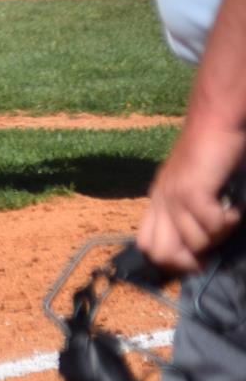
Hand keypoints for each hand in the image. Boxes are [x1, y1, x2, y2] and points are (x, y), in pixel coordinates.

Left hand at [137, 121, 245, 273]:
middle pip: (160, 253)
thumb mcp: (190, 184)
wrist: (214, 121)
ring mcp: (174, 196)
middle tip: (214, 242)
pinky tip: (235, 207)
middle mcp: (160, 201)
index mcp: (157, 201)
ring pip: (194, 242)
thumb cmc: (210, 152)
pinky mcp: (192, 190)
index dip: (171, 259)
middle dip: (190, 258)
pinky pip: (211, 224)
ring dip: (218, 235)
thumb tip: (198, 245)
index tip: (198, 256)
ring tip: (228, 214)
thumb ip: (186, 209)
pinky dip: (229, 220)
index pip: (146, 245)